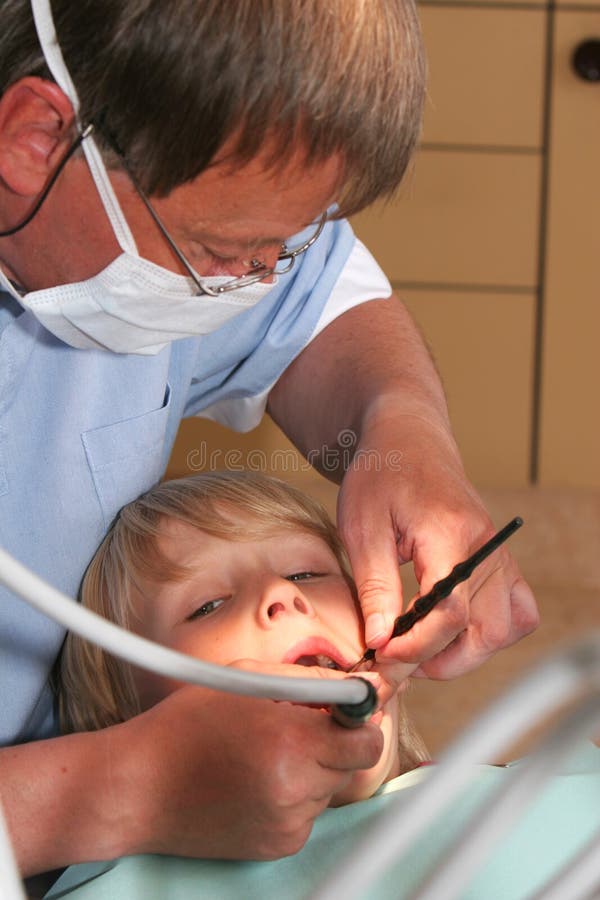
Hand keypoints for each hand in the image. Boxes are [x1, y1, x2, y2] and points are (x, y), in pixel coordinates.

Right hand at [118, 680, 382, 860]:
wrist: (141, 786)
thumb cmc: (188, 724)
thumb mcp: (249, 678)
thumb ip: (313, 681)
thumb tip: (360, 688)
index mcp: (291, 742)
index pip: (367, 741)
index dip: (361, 723)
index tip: (345, 712)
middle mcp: (295, 789)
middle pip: (351, 763)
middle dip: (333, 742)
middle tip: (294, 726)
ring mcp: (288, 823)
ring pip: (329, 788)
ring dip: (312, 769)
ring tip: (264, 753)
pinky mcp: (278, 846)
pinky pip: (309, 813)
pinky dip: (294, 795)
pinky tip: (256, 779)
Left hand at [337, 410, 538, 679]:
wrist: (408, 439)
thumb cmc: (381, 474)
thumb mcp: (361, 526)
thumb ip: (374, 586)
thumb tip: (381, 640)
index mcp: (449, 532)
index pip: (450, 610)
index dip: (416, 644)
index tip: (382, 652)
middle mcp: (486, 546)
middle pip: (486, 629)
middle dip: (441, 659)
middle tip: (399, 659)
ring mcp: (499, 554)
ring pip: (506, 628)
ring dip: (467, 653)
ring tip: (422, 649)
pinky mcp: (501, 560)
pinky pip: (517, 611)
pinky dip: (491, 632)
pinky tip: (451, 631)